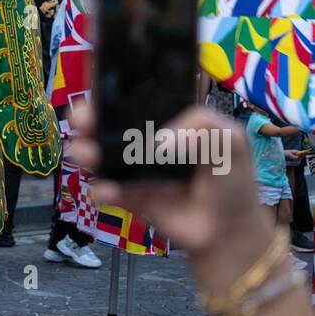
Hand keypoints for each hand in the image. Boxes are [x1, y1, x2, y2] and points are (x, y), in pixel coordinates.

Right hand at [69, 101, 269, 292]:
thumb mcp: (229, 139)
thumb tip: (160, 144)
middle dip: (87, 115)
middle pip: (106, 121)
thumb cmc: (231, 178)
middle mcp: (144, 140)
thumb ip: (202, 126)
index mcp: (167, 117)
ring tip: (88, 154)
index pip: (135, 95)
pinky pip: (105, 190)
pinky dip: (100, 190)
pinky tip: (108, 191)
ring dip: (84, 150)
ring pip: (97, 153)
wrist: (229, 229)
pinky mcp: (128, 197)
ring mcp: (133, 168)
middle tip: (84, 119)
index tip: (102, 86)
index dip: (115, 88)